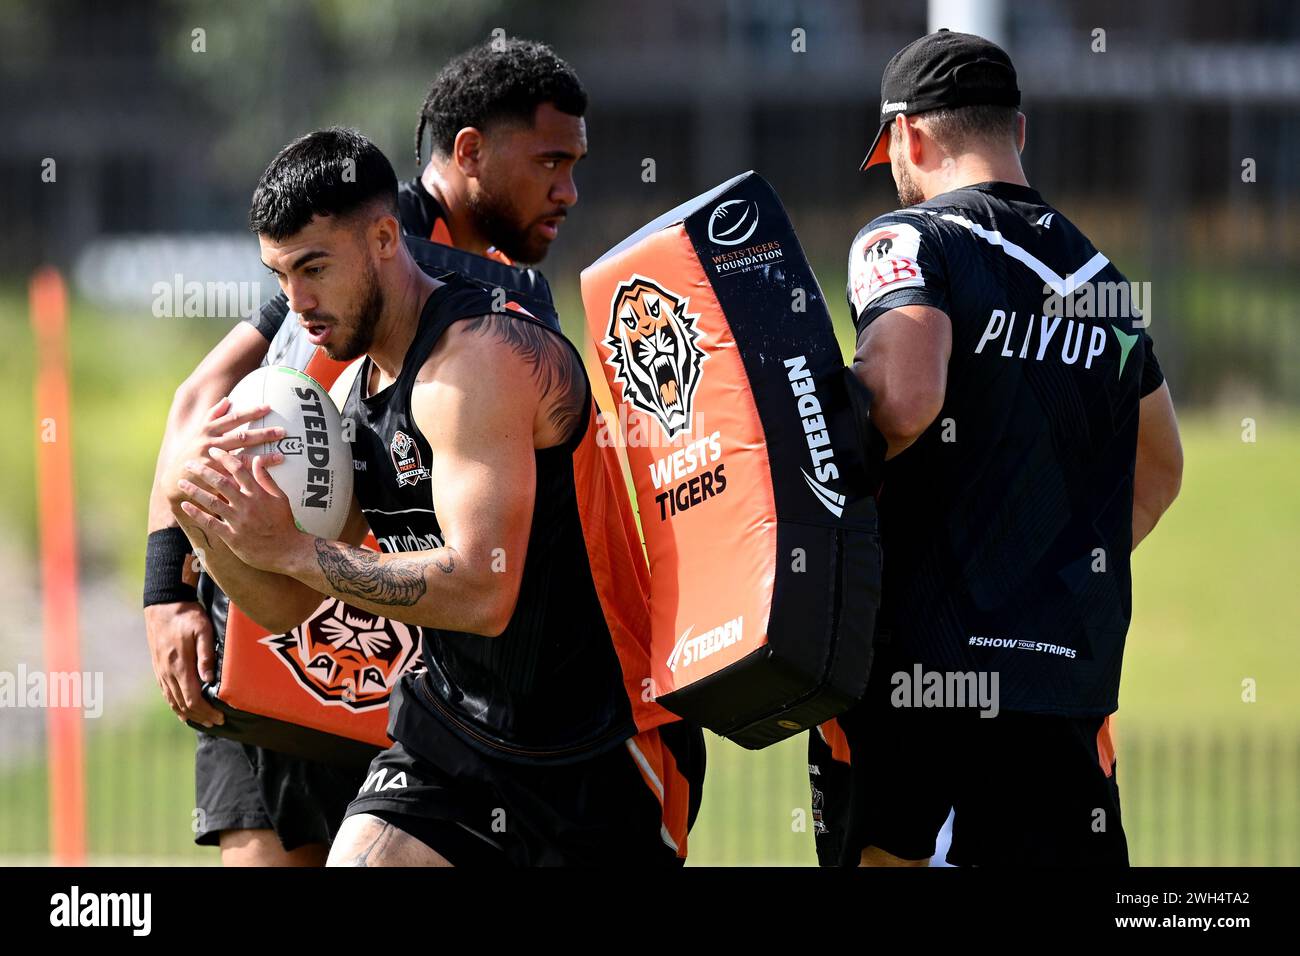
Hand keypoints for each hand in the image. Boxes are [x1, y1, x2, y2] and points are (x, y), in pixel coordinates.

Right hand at [144, 601, 224, 726]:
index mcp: (179, 666)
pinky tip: (182, 710)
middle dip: (200, 716)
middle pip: (183, 704)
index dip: (206, 712)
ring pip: (172, 701)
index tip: (220, 718)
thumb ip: (206, 655)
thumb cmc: (187, 615)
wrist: (163, 605)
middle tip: (216, 723)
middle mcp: (167, 673)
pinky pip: (166, 692)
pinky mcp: (158, 667)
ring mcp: (161, 671)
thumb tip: (209, 680)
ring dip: (188, 714)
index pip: (192, 699)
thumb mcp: (202, 630)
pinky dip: (175, 705)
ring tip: (203, 721)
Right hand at [163, 397, 283, 516]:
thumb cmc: (192, 453)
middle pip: (241, 437)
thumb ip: (212, 416)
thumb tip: (228, 400)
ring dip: (263, 458)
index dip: (250, 412)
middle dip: (263, 434)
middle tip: (283, 431)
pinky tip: (266, 478)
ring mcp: (212, 463)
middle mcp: (210, 445)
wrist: (175, 481)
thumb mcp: (198, 433)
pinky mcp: (214, 481)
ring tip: (281, 456)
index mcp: (207, 431)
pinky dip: (251, 478)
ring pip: (241, 459)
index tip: (268, 407)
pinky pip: (236, 479)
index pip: (232, 419)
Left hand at [178, 446, 304, 573]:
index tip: (212, 451)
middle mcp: (247, 505)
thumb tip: (257, 460)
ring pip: (212, 502)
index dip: (224, 458)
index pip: (239, 470)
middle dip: (203, 471)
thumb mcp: (280, 498)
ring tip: (181, 483)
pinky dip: (197, 514)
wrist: (288, 550)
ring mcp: (238, 521)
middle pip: (221, 483)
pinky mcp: (232, 537)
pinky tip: (185, 506)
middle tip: (189, 463)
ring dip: (195, 491)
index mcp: (258, 494)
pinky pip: (211, 523)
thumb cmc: (284, 523)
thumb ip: (266, 479)